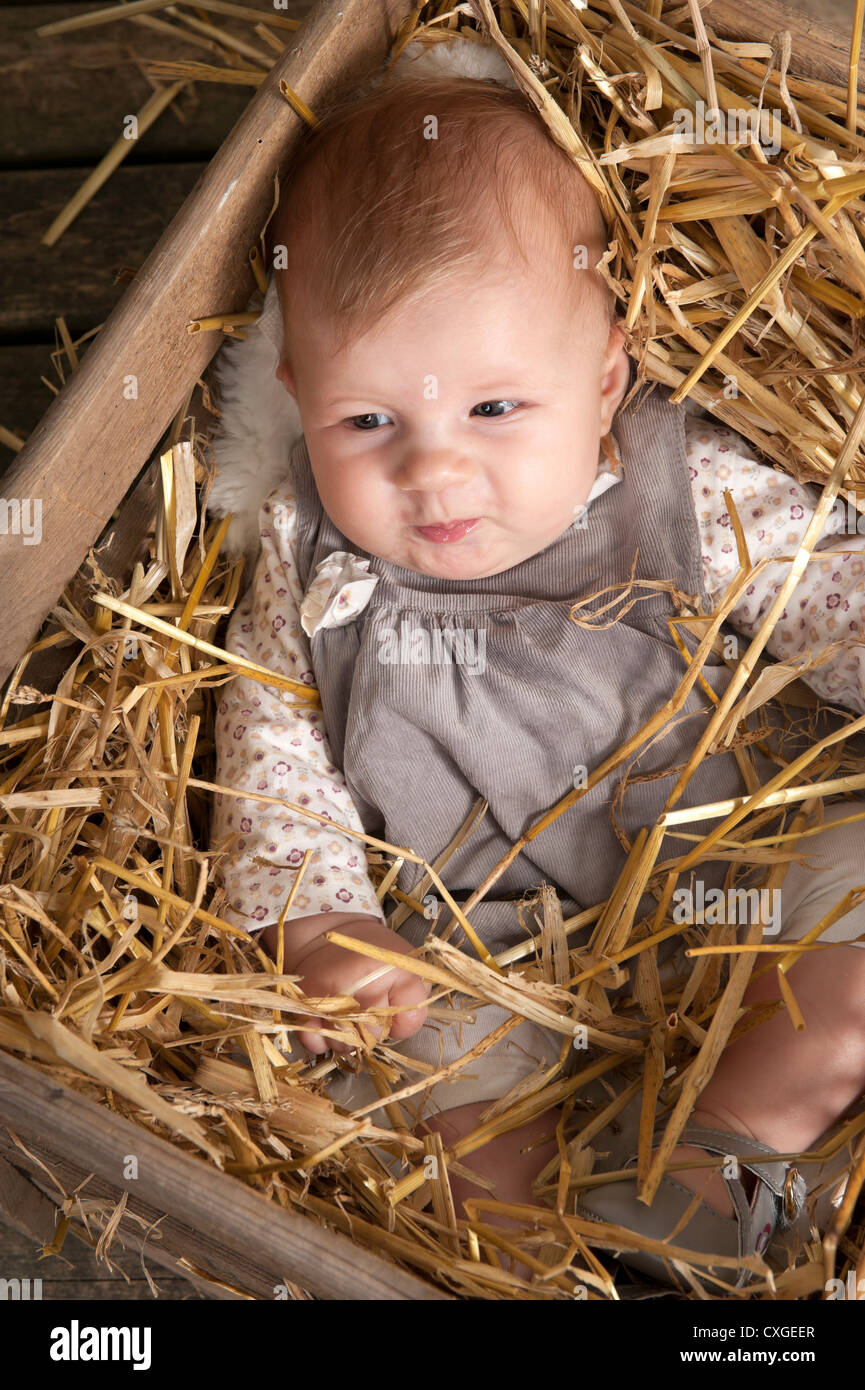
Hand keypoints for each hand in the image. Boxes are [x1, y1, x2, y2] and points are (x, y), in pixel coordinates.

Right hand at [260, 911, 429, 1055]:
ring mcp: (332, 992)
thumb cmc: (371, 952)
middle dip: (373, 1032)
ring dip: (346, 1038)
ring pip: (345, 1042)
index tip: (394, 1010)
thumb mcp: (405, 964)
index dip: (402, 1022)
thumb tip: (402, 1025)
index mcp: (396, 968)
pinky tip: (326, 1020)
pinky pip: (315, 1040)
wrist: (328, 932)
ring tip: (347, 1014)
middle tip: (368, 1013)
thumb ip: (414, 996)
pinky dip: (320, 1037)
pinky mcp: (305, 1001)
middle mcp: (364, 980)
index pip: (410, 1020)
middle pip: (375, 1036)